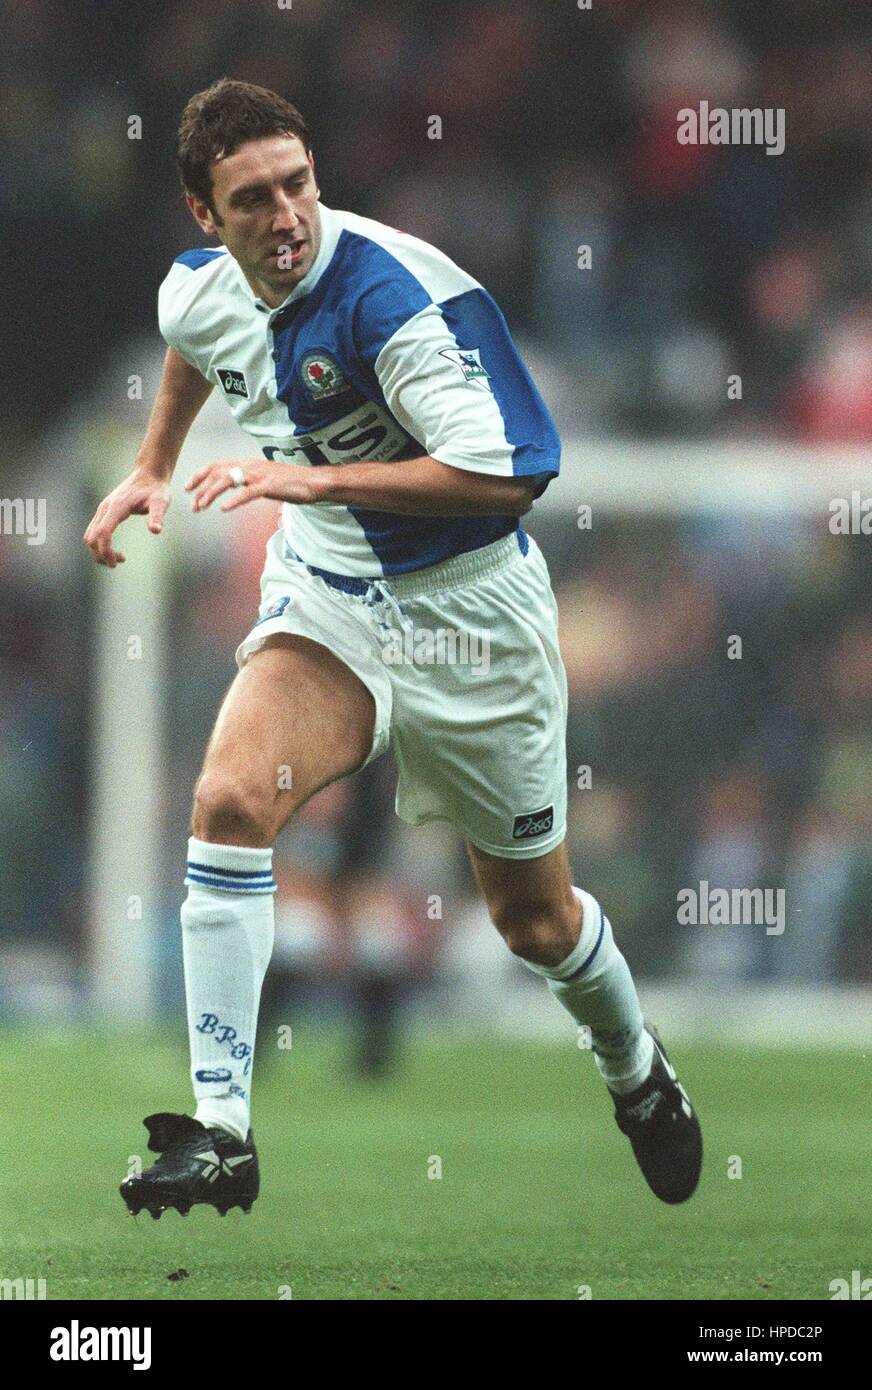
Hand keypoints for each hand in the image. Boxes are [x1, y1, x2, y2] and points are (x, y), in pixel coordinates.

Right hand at [83, 466, 171, 567]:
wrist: (148, 474)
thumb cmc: (156, 488)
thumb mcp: (161, 501)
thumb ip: (157, 515)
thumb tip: (155, 530)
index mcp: (116, 507)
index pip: (103, 533)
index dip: (106, 550)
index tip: (116, 563)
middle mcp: (105, 508)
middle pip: (91, 537)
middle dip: (100, 554)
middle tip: (117, 563)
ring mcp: (102, 510)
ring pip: (89, 535)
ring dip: (98, 551)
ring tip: (117, 559)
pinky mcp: (104, 512)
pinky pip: (94, 532)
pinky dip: (100, 545)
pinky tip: (114, 551)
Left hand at [185, 459, 325, 512]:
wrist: (313, 482)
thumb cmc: (289, 483)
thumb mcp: (263, 481)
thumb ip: (247, 483)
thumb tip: (234, 491)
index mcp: (247, 463)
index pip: (217, 465)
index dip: (200, 475)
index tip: (187, 487)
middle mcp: (250, 466)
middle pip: (218, 472)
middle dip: (201, 488)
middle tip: (192, 504)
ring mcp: (260, 475)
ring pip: (228, 481)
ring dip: (212, 493)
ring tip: (201, 506)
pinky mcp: (270, 486)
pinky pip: (248, 492)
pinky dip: (235, 500)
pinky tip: (224, 508)